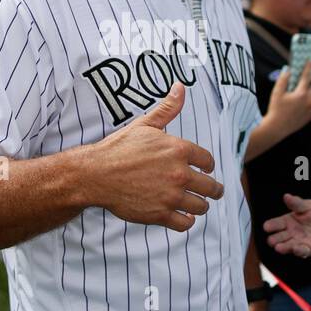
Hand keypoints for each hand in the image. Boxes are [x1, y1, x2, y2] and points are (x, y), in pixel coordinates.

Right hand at [91, 82, 223, 231]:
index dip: (208, 165)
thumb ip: (167, 109)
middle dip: (214, 189)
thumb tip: (181, 87)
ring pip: (201, 207)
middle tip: (214, 191)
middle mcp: (179, 173)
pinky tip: (182, 216)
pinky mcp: (160, 215)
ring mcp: (170, 196)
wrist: (95, 174)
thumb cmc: (118, 148)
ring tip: (197, 204)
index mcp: (179, 150)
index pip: (208, 161)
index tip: (206, 169)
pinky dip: (186, 221)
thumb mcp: (145, 125)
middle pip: (211, 187)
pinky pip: (185, 224)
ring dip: (200, 205)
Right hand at [264, 193, 310, 257]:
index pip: (276, 224)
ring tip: (279, 248)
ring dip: (283, 248)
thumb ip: (297, 203)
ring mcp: (300, 242)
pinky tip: (297, 248)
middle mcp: (292, 233)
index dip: (270, 226)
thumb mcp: (309, 205)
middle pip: (279, 238)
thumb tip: (286, 196)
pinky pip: (303, 251)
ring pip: (288, 246)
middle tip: (271, 240)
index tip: (266, 227)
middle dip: (274, 240)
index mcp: (288, 221)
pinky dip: (299, 251)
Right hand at [265, 61, 310, 137]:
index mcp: (301, 94)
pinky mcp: (309, 117)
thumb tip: (288, 69)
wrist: (276, 128)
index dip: (308, 67)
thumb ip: (283, 79)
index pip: (307, 77)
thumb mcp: (276, 92)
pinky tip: (305, 100)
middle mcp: (308, 101)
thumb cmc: (275, 109)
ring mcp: (310, 110)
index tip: (310, 60)